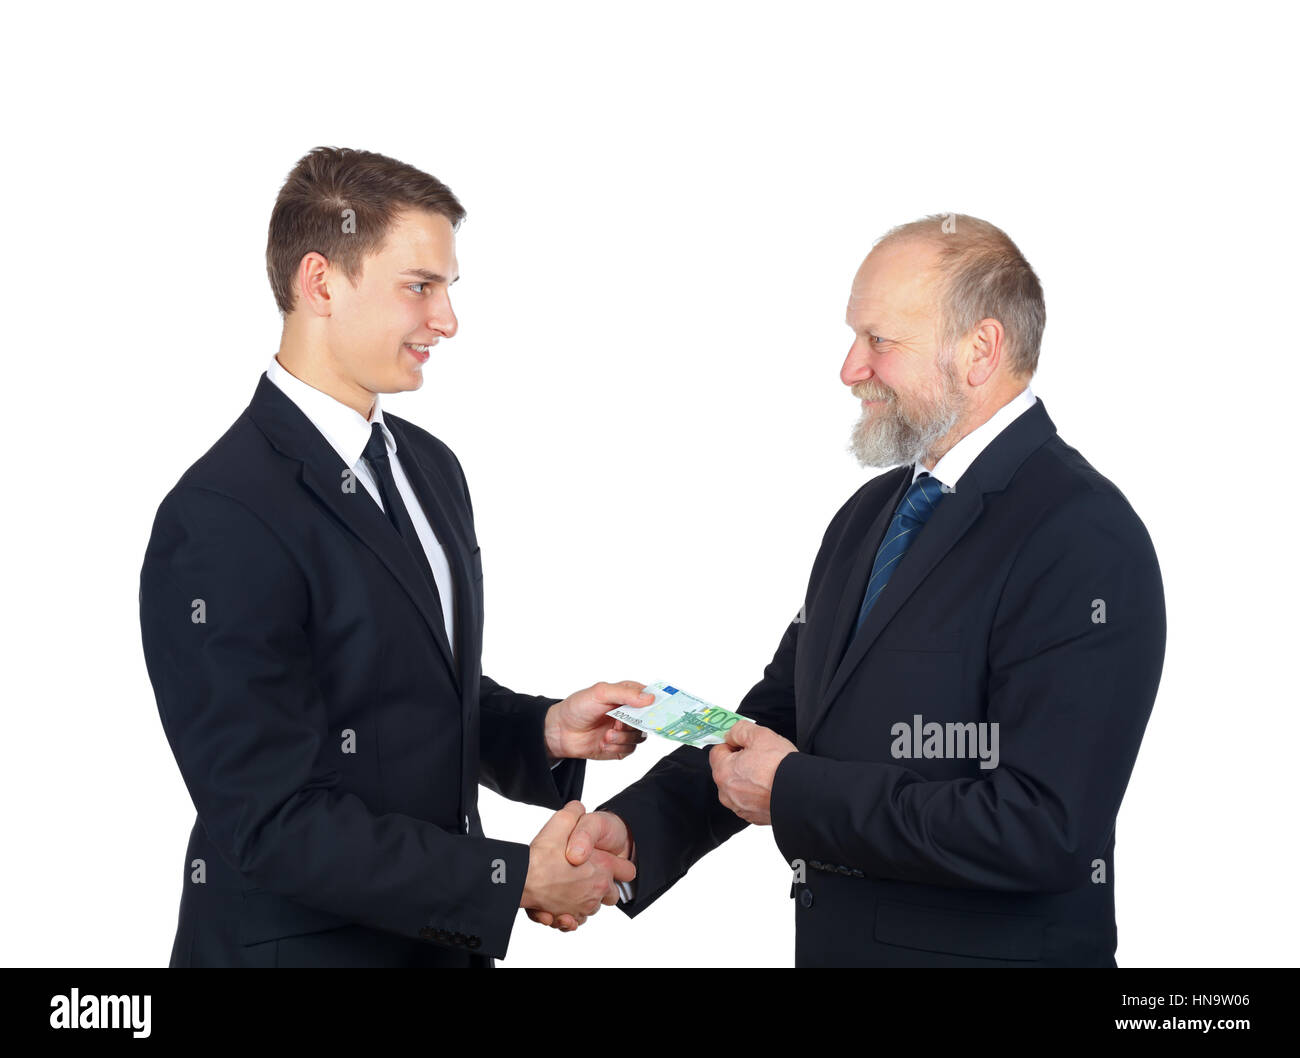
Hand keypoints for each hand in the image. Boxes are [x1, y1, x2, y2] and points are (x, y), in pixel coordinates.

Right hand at [520, 802, 635, 930]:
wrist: (521, 880)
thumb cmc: (542, 854)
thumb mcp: (561, 821)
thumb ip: (575, 811)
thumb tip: (579, 808)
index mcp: (603, 867)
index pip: (628, 871)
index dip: (619, 866)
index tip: (606, 863)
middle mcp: (597, 890)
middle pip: (612, 894)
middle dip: (602, 887)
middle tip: (583, 875)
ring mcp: (584, 907)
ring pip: (593, 907)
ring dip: (584, 900)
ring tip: (567, 888)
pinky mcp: (569, 918)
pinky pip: (577, 920)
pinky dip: (571, 915)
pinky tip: (560, 904)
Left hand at [544, 681, 651, 760]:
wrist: (560, 731)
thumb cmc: (578, 707)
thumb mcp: (600, 692)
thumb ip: (625, 694)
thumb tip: (650, 698)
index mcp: (627, 695)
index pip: (651, 697)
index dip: (655, 704)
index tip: (654, 709)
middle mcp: (629, 713)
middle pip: (648, 720)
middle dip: (634, 724)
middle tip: (619, 723)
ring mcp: (624, 730)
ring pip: (640, 737)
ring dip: (623, 737)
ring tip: (607, 735)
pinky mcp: (619, 747)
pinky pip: (630, 750)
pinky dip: (617, 747)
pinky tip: (603, 743)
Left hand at [708, 721, 796, 825]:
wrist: (801, 793)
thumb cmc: (780, 767)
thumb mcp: (759, 735)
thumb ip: (738, 730)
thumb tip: (731, 735)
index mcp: (723, 773)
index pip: (717, 751)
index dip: (733, 744)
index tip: (746, 744)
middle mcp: (727, 794)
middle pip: (727, 770)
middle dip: (740, 762)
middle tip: (760, 757)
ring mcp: (740, 808)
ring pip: (738, 786)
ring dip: (748, 779)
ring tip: (768, 772)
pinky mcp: (753, 817)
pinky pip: (750, 800)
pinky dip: (757, 794)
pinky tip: (770, 786)